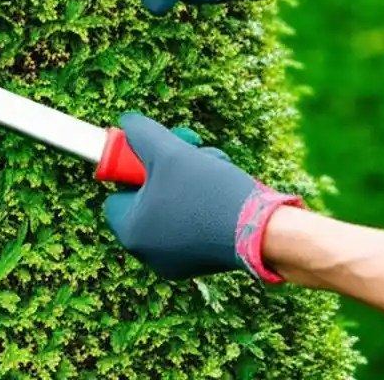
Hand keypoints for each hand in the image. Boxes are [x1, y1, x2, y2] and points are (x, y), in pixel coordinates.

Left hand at [102, 112, 301, 281]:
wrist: (266, 231)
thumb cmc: (210, 194)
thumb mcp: (169, 152)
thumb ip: (141, 134)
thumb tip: (127, 123)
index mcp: (131, 232)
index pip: (117, 193)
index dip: (134, 169)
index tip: (155, 155)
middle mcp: (149, 252)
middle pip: (148, 195)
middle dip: (170, 167)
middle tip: (190, 149)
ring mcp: (177, 260)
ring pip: (175, 203)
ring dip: (191, 177)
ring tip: (214, 166)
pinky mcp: (204, 260)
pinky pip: (195, 220)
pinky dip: (206, 200)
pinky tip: (226, 189)